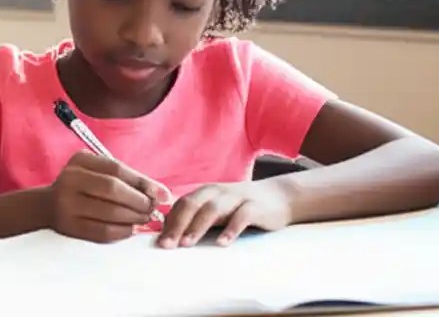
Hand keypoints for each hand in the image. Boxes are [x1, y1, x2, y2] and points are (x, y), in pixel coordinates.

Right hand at [47, 152, 172, 242]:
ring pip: (109, 212)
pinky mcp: (69, 226)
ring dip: (133, 217)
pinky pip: (102, 232)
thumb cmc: (83, 187)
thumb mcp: (97, 172)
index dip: (143, 182)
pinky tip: (130, 229)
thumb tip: (162, 194)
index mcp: (80, 161)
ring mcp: (67, 204)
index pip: (116, 169)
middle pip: (113, 189)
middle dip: (139, 201)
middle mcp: (70, 179)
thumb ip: (126, 178)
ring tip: (144, 218)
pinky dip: (122, 232)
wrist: (48, 205)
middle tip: (153, 209)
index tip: (162, 194)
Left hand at [158, 181, 291, 248]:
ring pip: (213, 209)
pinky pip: (241, 216)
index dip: (169, 223)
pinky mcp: (256, 207)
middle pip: (192, 205)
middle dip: (177, 225)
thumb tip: (169, 235)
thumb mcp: (218, 210)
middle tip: (166, 246)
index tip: (158, 243)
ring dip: (198, 227)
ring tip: (186, 244)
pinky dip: (231, 229)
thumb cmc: (241, 208)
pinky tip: (223, 244)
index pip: (182, 205)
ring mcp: (237, 197)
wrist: (280, 197)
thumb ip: (197, 218)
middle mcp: (218, 192)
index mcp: (206, 192)